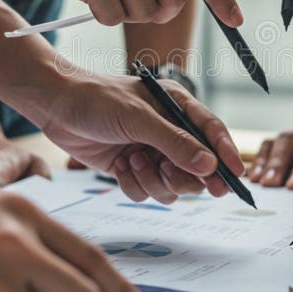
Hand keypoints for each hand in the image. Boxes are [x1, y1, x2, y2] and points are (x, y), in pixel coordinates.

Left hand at [42, 73, 244, 203]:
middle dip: (181, 176)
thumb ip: (174, 142)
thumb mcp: (138, 118)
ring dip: (153, 180)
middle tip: (164, 169)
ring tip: (132, 160)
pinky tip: (119, 165)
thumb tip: (210, 165)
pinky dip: (133, 184)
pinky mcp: (132, 169)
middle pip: (197, 169)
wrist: (55, 106)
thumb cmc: (97, 99)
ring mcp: (151, 152)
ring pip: (172, 187)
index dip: (227, 155)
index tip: (237, 176)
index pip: (213, 133)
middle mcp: (169, 132)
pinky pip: (145, 192)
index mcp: (178, 108)